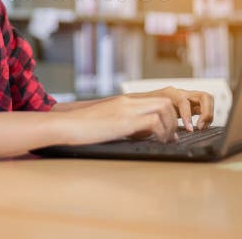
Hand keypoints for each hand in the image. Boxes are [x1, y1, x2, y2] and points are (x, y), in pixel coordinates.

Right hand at [61, 95, 178, 144]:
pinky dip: (161, 133)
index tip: (170, 130)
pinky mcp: (124, 121)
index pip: (156, 99)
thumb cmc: (83, 128)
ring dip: (170, 126)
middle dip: (175, 119)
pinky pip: (154, 121)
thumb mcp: (109, 123)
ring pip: (164, 107)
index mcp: (124, 101)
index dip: (169, 114)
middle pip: (165, 101)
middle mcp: (128, 102)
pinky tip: (157, 143)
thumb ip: (126, 124)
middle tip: (172, 136)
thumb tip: (142, 134)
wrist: (67, 125)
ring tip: (167, 140)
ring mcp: (126, 110)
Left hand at [136, 87, 214, 131]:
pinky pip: (204, 108)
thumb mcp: (147, 112)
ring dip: (208, 114)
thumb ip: (152, 118)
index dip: (188, 116)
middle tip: (200, 127)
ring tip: (202, 128)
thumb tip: (155, 127)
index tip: (189, 129)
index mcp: (170, 93)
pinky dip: (206, 117)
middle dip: (207, 112)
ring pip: (207, 100)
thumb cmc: (143, 108)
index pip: (184, 102)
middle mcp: (182, 93)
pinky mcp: (192, 105)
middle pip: (204, 96)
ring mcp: (188, 98)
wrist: (141, 103)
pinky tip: (200, 127)